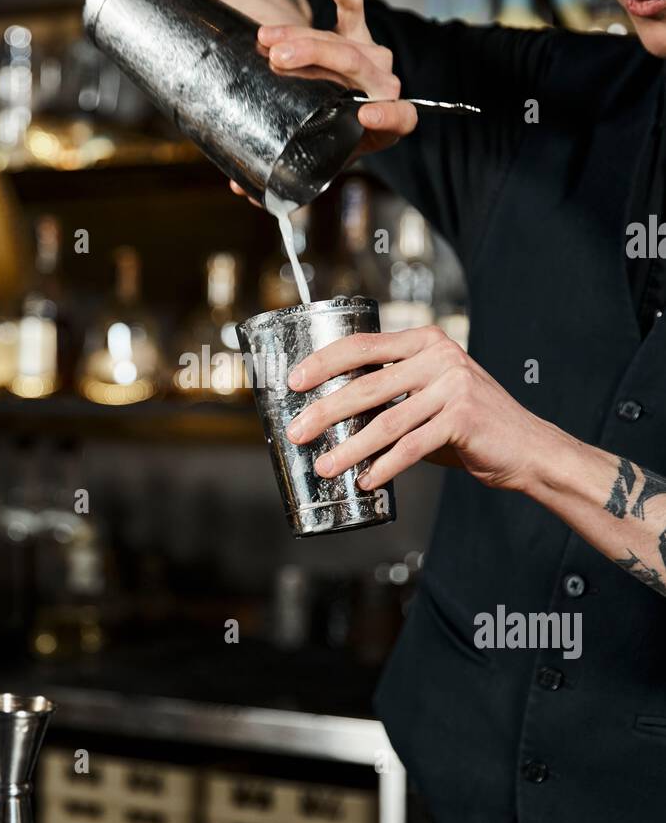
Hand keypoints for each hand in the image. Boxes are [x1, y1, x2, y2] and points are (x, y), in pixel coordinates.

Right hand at [230, 0, 417, 201]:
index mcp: (383, 126)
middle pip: (357, 67)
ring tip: (267, 40)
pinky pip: (353, 8)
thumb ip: (282, 176)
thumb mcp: (311, 159)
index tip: (364, 114)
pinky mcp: (358, 32)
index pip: (401, 118)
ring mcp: (372, 56)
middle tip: (278, 60)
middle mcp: (382, 87)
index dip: (388, 115)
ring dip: (303, 36)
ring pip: (345, 40)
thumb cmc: (322, 137)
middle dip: (316, 59)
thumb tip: (241, 188)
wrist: (325, 105)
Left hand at [285, 325, 550, 494]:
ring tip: (326, 466)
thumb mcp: (431, 396)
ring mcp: (454, 386)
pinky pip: (412, 446)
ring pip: (386, 421)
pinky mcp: (463, 418)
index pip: (362, 345)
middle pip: (367, 384)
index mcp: (425, 341)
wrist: (528, 448)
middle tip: (298, 432)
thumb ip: (393, 396)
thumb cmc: (472, 425)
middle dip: (325, 411)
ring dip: (350, 448)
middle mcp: (440, 357)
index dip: (323, 362)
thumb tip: (334, 414)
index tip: (294, 381)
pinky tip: (367, 480)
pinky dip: (386, 466)